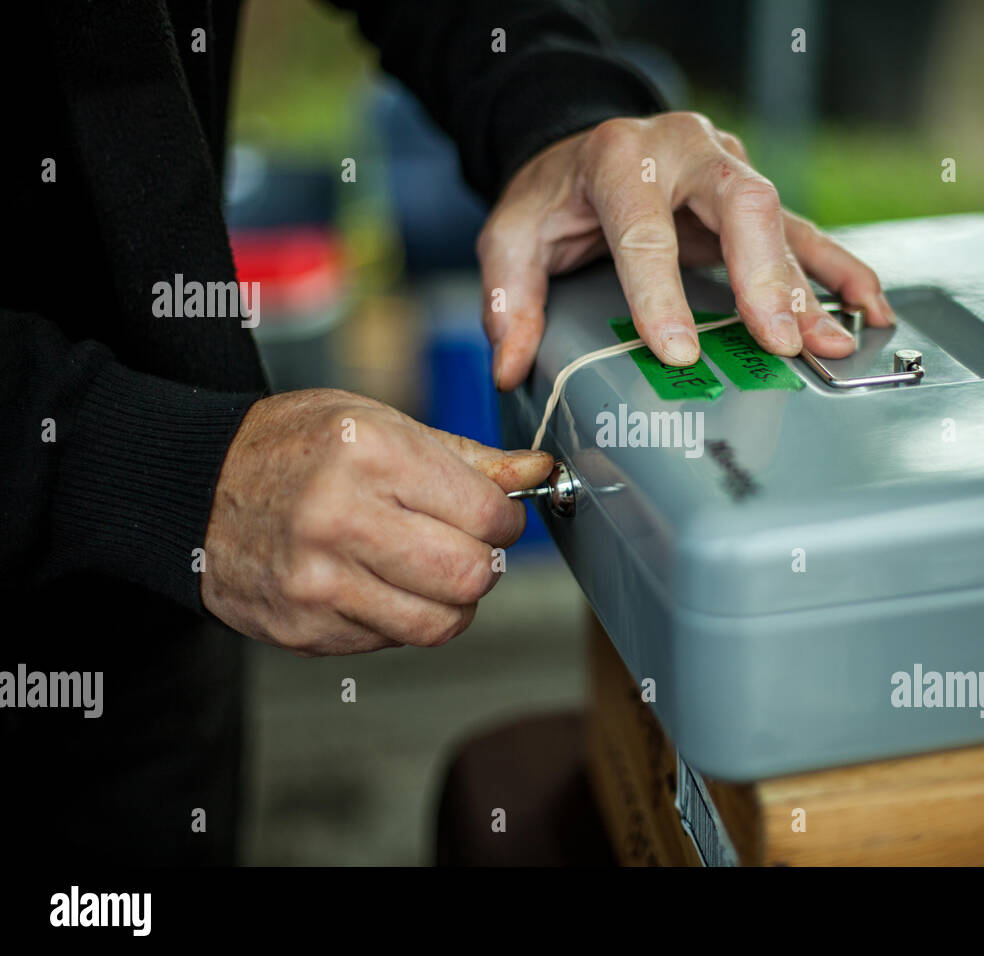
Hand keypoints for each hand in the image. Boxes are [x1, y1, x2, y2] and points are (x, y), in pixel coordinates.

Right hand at [199, 388, 552, 655]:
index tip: (494, 515)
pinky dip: (402, 618)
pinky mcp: (304, 629)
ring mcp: (318, 582)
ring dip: (451, 602)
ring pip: (439, 624)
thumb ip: (467, 457)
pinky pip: (392, 641)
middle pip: (471, 576)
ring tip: (428, 571)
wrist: (189, 489)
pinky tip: (377, 584)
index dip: (506, 518)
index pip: (488, 515)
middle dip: (485, 564)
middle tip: (465, 546)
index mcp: (370, 455)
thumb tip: (537, 471)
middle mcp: (340, 519)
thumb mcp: (380, 424)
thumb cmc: (294, 446)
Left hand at [477, 111, 893, 389]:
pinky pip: (806, 230)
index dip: (661, 294)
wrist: (582, 150)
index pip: (645, 229)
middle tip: (777, 340)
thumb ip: (510, 295)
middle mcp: (684, 151)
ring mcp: (727, 169)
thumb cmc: (554, 196)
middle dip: (762, 277)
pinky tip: (867, 307)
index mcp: (618, 159)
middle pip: (739, 204)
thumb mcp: (512, 234)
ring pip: (780, 218)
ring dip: (810, 285)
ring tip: (831, 340)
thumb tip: (512, 363)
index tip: (678, 351)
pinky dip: (839, 270)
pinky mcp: (752, 198)